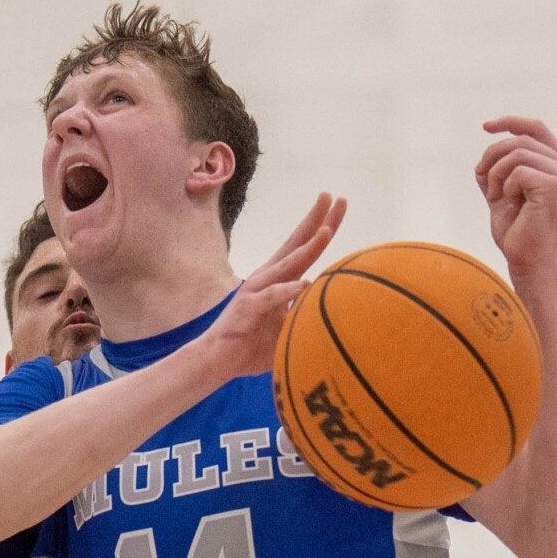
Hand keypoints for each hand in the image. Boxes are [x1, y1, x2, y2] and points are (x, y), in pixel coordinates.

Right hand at [205, 193, 346, 379]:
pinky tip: (305, 284)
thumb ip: (306, 314)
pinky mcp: (248, 309)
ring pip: (286, 265)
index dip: (322, 225)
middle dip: (316, 220)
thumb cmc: (252, 344)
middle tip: (334, 197)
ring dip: (307, 248)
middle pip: (296, 244)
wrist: (217, 360)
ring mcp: (257, 291)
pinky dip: (288, 290)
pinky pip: (271, 297)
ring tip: (325, 231)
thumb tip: (334, 312)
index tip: (339, 202)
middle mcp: (268, 278)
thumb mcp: (287, 327)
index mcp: (279, 279)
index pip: (304, 247)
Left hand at [476, 118, 556, 279]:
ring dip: (496, 174)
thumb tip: (491, 143)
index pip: (536, 130)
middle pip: (521, 140)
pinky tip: (507, 203)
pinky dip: (504, 185)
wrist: (527, 261)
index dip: (511, 122)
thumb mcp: (504, 193)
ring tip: (495, 196)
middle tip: (485, 183)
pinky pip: (518, 171)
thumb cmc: (516, 233)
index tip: (486, 126)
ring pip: (518, 153)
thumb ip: (501, 169)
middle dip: (493, 157)